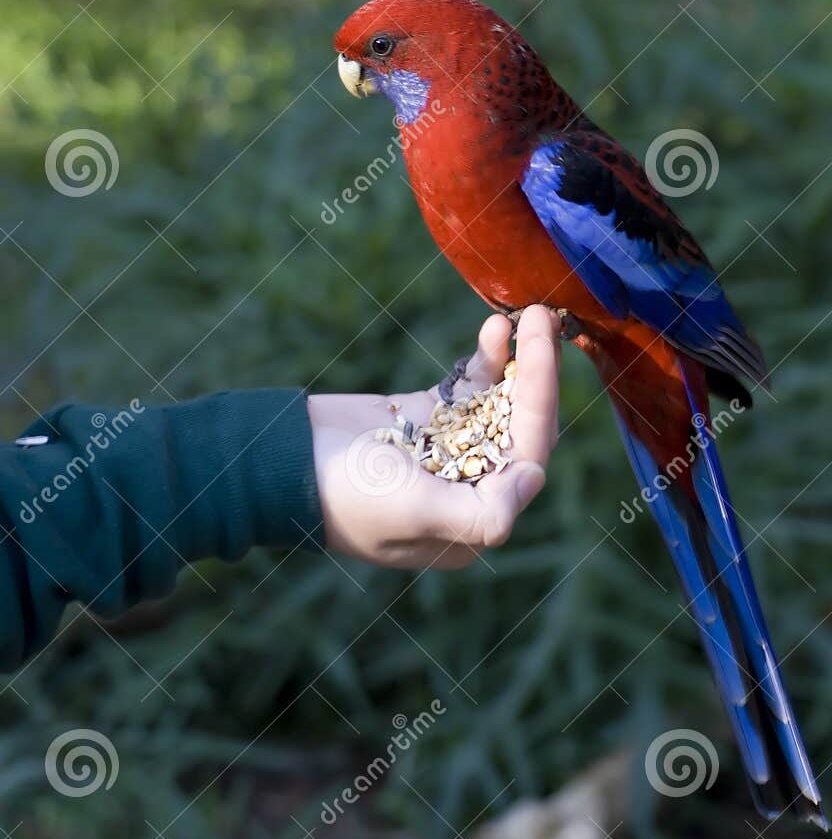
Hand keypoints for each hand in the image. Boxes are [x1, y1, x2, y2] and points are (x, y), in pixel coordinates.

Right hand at [308, 306, 559, 568]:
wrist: (281, 461)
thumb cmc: (344, 496)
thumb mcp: (413, 510)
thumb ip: (481, 512)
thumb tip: (534, 478)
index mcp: (474, 524)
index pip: (526, 459)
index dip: (539, 403)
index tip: (541, 350)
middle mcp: (470, 489)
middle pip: (521, 427)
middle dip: (536, 374)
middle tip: (542, 318)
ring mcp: (452, 450)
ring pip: (503, 404)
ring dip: (517, 361)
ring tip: (525, 315)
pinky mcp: (431, 419)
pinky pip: (473, 389)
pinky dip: (486, 360)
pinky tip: (494, 328)